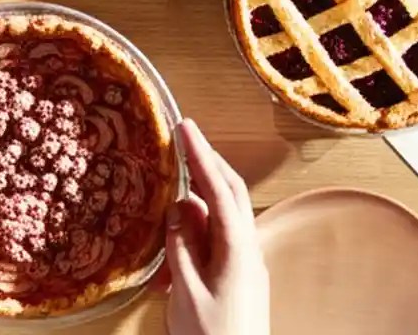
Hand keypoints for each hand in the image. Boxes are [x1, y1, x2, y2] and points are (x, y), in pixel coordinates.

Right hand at [165, 119, 269, 334]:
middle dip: (207, 162)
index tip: (185, 126)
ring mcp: (245, 262)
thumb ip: (181, 246)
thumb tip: (178, 207)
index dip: (200, 155)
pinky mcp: (237, 275)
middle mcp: (246, 249)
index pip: (217, 188)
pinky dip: (194, 230)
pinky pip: (215, 239)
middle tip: (183, 137)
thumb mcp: (186, 292)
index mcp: (237, 248)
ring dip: (197, 199)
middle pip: (229, 192)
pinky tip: (173, 241)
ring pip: (221, 215)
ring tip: (170, 189)